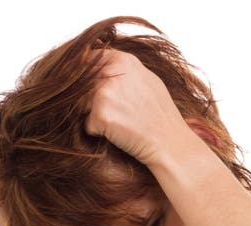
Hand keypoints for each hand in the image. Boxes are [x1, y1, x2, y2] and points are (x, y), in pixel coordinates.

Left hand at [83, 49, 189, 167]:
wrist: (168, 141)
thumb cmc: (160, 114)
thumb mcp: (146, 79)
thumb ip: (122, 69)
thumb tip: (103, 58)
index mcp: (121, 60)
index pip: (88, 59)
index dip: (87, 76)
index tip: (94, 90)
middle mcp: (110, 72)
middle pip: (82, 84)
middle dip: (90, 99)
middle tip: (115, 113)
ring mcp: (104, 92)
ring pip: (82, 104)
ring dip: (94, 115)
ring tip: (119, 122)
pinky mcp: (100, 115)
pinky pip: (87, 125)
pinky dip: (98, 132)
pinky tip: (119, 133)